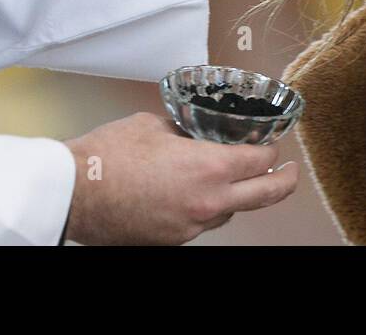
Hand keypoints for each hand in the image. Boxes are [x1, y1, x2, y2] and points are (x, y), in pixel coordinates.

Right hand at [61, 111, 299, 244]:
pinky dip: (203, 207)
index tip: (271, 141)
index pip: (261, 160)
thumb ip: (184, 130)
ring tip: (232, 179)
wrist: (74, 192)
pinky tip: (189, 192)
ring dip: (237, 195)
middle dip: (284, 181)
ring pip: (230, 211)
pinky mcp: (172, 240)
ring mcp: (191, 226)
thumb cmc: (108, 156)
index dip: (270, 148)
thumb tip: (191, 132)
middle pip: (265, 195)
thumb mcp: (154, 125)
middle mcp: (208, 202)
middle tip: (290, 172)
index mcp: (210, 168)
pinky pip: (200, 222)